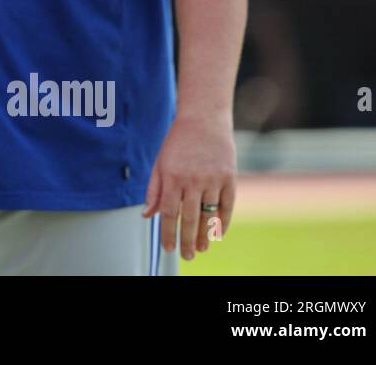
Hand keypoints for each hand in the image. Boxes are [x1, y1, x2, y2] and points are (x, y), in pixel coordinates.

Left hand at [141, 113, 236, 260]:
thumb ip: (154, 190)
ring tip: (202, 249)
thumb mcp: (160, 163)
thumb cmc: (177, 142)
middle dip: (187, 240)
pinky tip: (219, 234)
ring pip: (209, 214)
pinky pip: (227, 205)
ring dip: (206, 235)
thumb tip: (146, 216)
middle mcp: (192, 179)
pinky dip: (224, 222)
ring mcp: (212, 179)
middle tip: (188, 256)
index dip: (168, 233)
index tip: (169, 248)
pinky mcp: (229, 177)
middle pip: (189, 218)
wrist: (203, 118)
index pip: (168, 212)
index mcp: (172, 176)